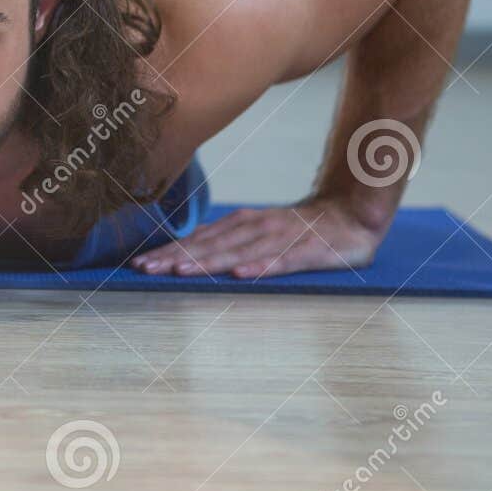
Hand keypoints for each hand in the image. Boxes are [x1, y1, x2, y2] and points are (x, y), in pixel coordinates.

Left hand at [130, 196, 390, 278]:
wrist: (352, 215)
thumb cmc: (299, 229)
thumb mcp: (259, 230)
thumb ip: (228, 240)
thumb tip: (187, 254)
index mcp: (242, 224)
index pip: (198, 240)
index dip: (168, 252)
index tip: (139, 264)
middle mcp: (256, 227)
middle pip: (210, 246)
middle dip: (175, 258)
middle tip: (144, 270)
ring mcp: (281, 238)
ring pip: (238, 252)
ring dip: (207, 263)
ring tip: (180, 273)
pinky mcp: (308, 251)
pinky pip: (282, 261)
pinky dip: (260, 267)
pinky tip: (240, 275)